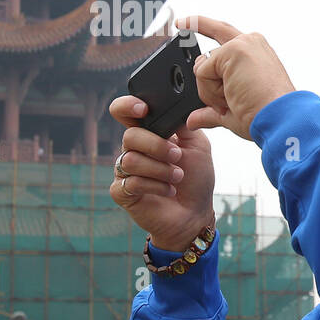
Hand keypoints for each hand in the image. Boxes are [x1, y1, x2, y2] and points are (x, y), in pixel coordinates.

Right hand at [107, 95, 214, 251]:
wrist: (196, 212)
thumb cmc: (196, 178)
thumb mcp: (197, 145)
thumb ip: (184, 125)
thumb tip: (174, 106)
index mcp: (148, 133)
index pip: (125, 112)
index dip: (127, 106)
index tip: (143, 110)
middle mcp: (133, 149)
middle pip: (130, 136)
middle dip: (157, 146)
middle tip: (177, 157)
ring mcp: (125, 171)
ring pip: (131, 160)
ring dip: (160, 169)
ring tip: (177, 177)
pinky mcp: (122, 192)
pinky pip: (131, 182)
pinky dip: (155, 186)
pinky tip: (168, 190)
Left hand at [177, 16, 295, 140]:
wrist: (280, 119)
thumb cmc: (265, 115)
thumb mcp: (232, 112)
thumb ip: (210, 111)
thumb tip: (194, 119)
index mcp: (253, 52)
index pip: (221, 33)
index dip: (199, 25)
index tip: (181, 21)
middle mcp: (249, 43)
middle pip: (208, 48)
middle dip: (206, 79)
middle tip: (225, 95)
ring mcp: (241, 45)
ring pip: (203, 68)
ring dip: (211, 92)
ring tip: (235, 100)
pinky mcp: (233, 50)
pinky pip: (202, 73)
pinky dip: (211, 91)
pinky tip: (231, 97)